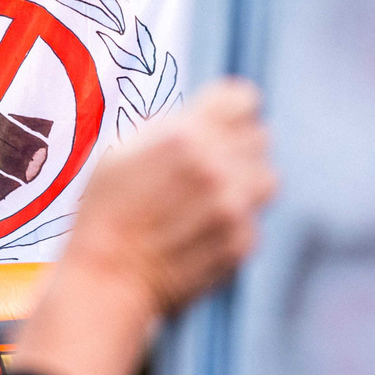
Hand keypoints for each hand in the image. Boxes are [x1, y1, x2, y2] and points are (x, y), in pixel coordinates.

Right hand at [11, 79, 275, 374]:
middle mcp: (216, 165)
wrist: (108, 275)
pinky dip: (236, 221)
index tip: (225, 121)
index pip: (243, 99)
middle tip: (213, 164)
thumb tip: (205, 115)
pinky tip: (203, 230)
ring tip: (214, 196)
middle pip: (260, 136)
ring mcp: (233, 206)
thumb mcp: (122, 150)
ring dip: (247, 182)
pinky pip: (254, 218)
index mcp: (184, 134)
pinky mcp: (242, 241)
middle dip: (238, 146)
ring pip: (268, 176)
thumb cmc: (106, 210)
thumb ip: (170, 128)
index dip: (233, 109)